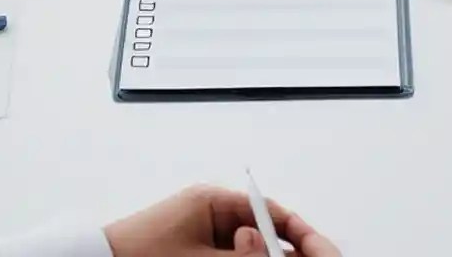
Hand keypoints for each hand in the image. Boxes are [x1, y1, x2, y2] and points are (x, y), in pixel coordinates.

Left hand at [104, 185, 341, 256]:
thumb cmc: (133, 255)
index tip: (318, 251)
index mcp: (211, 202)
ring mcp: (201, 237)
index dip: (298, 233)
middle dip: (286, 252)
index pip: (269, 212)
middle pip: (264, 234)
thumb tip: (275, 253)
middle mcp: (209, 215)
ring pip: (248, 250)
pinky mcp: (191, 253)